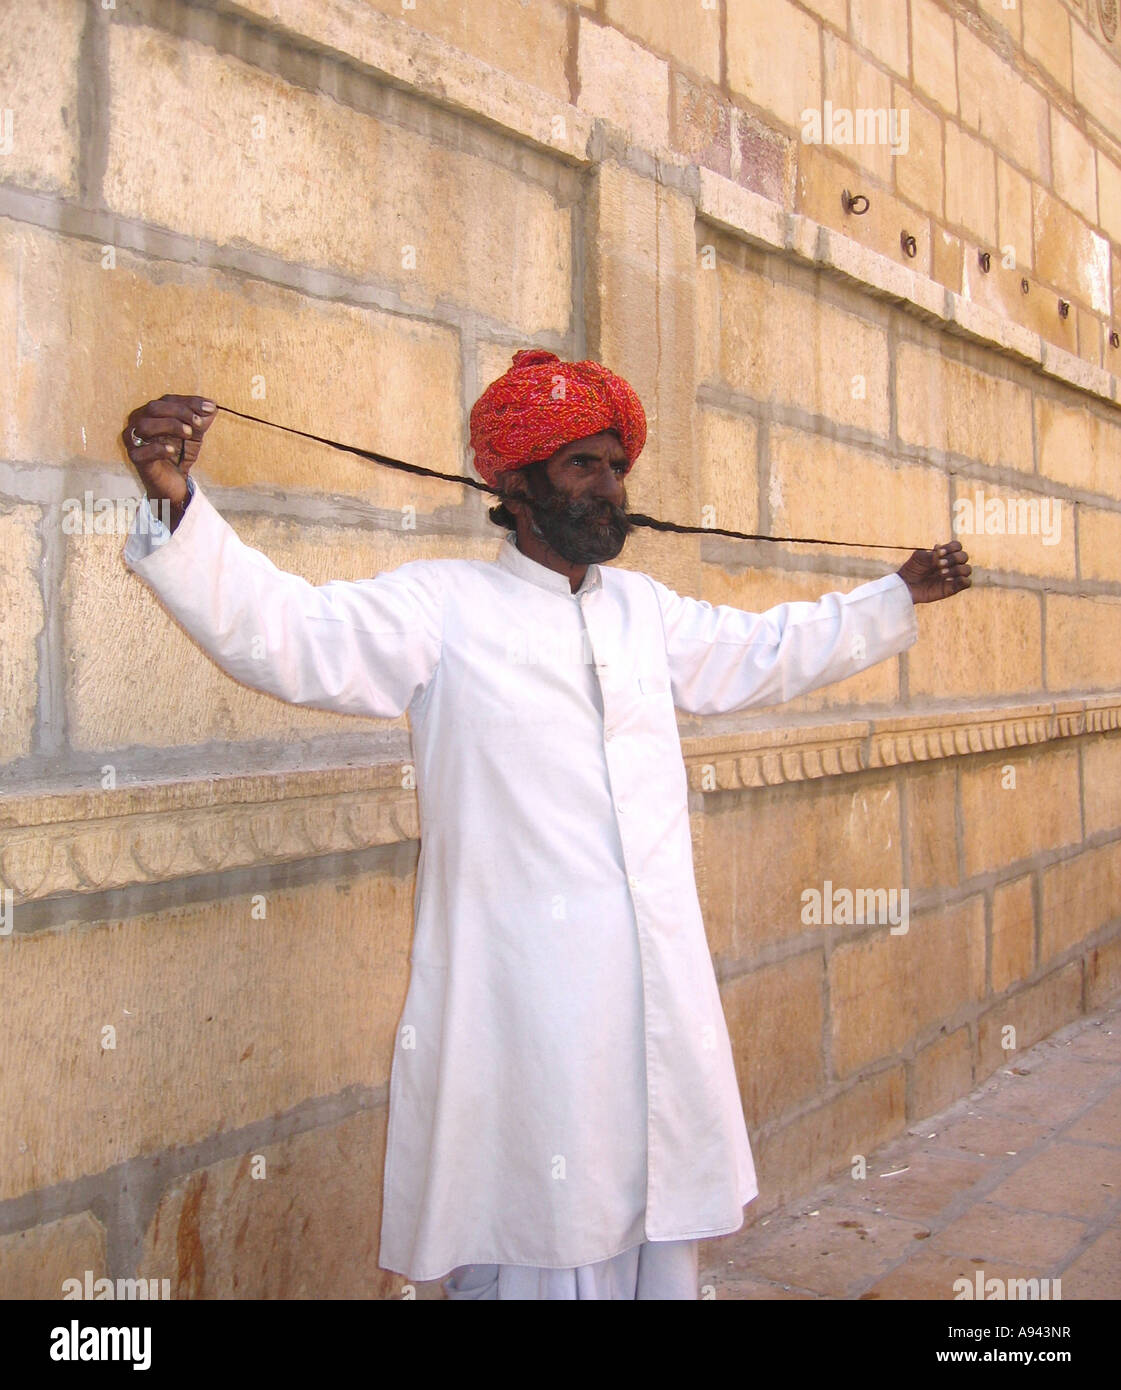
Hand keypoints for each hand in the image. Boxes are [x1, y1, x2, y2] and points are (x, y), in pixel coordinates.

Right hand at [122, 394, 217, 528]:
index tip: (210, 407)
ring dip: (169, 426)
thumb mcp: (194, 434)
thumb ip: (201, 420)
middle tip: (199, 423)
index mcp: (151, 412)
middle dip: (180, 412)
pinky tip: (172, 450)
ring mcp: (133, 440)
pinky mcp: (136, 458)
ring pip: (145, 425)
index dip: (190, 402)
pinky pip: (141, 450)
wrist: (174, 482)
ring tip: (188, 434)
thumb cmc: (180, 454)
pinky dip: (158, 448)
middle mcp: (138, 422)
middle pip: (154, 408)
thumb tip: (212, 407)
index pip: (168, 399)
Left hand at [896, 540, 971, 603]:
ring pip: (967, 569)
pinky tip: (947, 580)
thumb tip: (941, 554)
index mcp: (945, 554)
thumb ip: (931, 554)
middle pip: (964, 556)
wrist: (906, 585)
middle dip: (953, 558)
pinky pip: (968, 583)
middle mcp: (951, 564)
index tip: (938, 552)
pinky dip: (961, 580)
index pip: (957, 546)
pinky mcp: (953, 588)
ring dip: (956, 569)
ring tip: (941, 573)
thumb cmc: (912, 569)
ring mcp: (953, 576)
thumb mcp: (919, 557)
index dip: (951, 547)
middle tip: (939, 565)